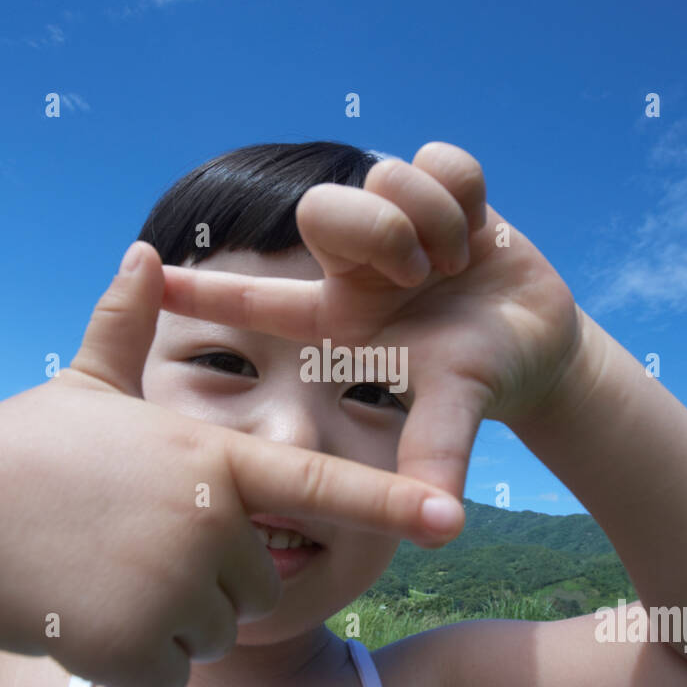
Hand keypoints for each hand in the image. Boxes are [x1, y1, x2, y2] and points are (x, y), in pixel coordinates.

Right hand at [0, 242, 464, 686]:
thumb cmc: (14, 452)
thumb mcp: (81, 386)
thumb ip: (126, 328)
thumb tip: (140, 250)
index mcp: (209, 459)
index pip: (316, 487)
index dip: (389, 503)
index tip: (452, 518)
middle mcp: (207, 520)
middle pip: (256, 586)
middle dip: (205, 583)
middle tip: (128, 550)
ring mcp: (175, 584)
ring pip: (213, 635)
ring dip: (167, 622)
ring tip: (101, 576)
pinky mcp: (135, 643)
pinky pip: (170, 675)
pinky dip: (134, 661)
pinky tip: (85, 616)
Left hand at [157, 142, 581, 499]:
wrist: (539, 347)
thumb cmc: (482, 380)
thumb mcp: (453, 413)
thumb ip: (439, 454)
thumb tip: (445, 525)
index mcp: (338, 316)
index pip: (256, 299)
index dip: (203, 289)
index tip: (147, 274)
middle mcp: (354, 265)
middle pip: (324, 209)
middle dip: (382, 235)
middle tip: (422, 275)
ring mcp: (396, 222)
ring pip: (389, 179)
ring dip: (437, 221)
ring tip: (457, 263)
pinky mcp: (441, 190)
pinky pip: (442, 161)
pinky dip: (467, 193)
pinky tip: (479, 228)